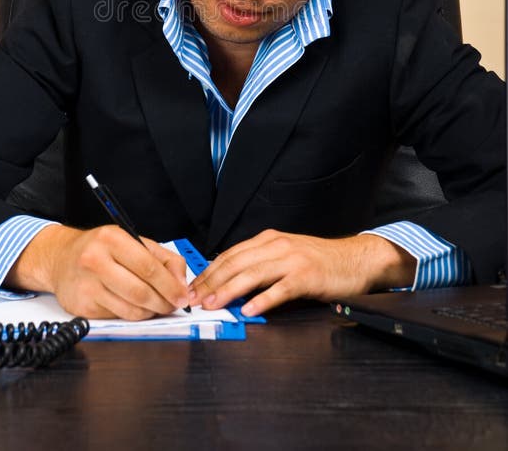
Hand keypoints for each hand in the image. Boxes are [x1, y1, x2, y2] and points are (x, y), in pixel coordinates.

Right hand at [6, 224, 189, 319]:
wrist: (62, 259)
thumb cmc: (102, 249)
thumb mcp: (133, 242)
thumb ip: (163, 259)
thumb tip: (181, 283)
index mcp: (112, 238)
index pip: (149, 267)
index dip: (170, 285)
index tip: (182, 296)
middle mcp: (96, 260)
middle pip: (141, 291)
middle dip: (163, 302)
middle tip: (173, 305)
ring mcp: (87, 284)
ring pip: (131, 309)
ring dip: (150, 312)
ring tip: (156, 306)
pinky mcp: (82, 307)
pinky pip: (117, 317)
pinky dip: (132, 315)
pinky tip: (134, 306)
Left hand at [189, 229, 415, 316]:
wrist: (356, 258)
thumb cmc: (320, 261)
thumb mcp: (286, 255)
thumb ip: (261, 264)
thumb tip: (230, 283)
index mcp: (269, 240)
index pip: (230, 255)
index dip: (209, 272)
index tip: (194, 288)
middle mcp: (277, 246)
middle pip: (236, 263)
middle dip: (212, 282)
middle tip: (195, 299)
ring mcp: (292, 260)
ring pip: (252, 274)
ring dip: (229, 291)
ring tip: (213, 305)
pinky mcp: (307, 276)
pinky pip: (280, 289)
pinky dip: (263, 300)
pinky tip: (249, 310)